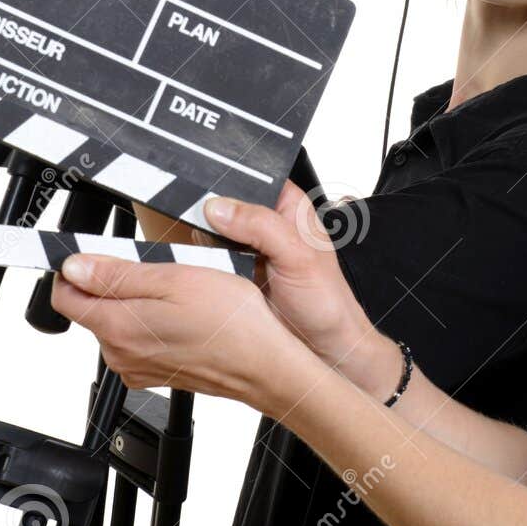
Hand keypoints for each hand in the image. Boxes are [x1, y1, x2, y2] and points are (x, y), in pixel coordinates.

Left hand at [50, 249, 310, 415]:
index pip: (63, 296)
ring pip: (118, 322)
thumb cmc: (230, 323)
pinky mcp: (157, 374)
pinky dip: (154, 322)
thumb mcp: (174, 279)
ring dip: (138, 301)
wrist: (265, 365)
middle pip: (92, 308)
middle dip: (113, 282)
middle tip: (156, 268)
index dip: (75, 268)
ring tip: (178, 292)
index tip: (94, 254)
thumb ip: (117, 274)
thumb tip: (74, 268)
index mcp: (117, 326)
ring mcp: (138, 367)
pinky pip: (140, 340)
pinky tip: (186, 315)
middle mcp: (120, 353)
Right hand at [201, 183, 402, 399]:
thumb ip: (262, 226)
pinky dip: (199, 266)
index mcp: (288, 204)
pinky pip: (204, 261)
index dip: (226, 179)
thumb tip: (219, 208)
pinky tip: (201, 273)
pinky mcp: (230, 273)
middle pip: (222, 203)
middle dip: (208, 214)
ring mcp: (245, 249)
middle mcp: (265, 222)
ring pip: (209, 232)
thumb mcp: (299, 258)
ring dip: (201, 243)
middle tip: (200, 229)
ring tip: (205, 255)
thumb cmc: (328, 303)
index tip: (203, 190)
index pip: (249, 175)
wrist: (323, 350)